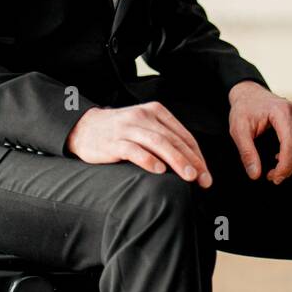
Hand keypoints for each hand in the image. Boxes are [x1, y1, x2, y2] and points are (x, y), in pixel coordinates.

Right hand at [66, 101, 212, 185]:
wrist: (85, 127)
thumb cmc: (120, 132)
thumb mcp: (145, 126)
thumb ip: (165, 137)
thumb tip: (192, 161)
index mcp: (156, 111)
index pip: (183, 135)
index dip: (197, 155)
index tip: (206, 174)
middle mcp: (143, 117)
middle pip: (174, 140)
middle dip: (192, 161)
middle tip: (204, 180)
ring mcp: (128, 128)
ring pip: (158, 143)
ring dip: (176, 160)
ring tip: (189, 177)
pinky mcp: (114, 142)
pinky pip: (134, 150)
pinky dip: (148, 160)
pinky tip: (159, 171)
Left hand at [227, 81, 291, 183]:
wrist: (250, 95)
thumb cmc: (244, 111)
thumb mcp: (237, 130)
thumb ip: (246, 153)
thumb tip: (255, 175)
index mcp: (281, 111)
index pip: (291, 145)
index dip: (284, 167)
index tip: (273, 178)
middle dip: (289, 168)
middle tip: (273, 176)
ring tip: (283, 164)